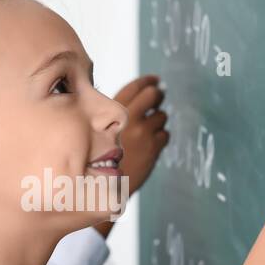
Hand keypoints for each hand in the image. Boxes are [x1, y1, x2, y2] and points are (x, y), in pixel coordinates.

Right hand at [113, 75, 168, 195]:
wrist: (103, 184)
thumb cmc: (100, 157)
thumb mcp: (101, 130)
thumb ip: (116, 114)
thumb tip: (140, 96)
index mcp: (113, 112)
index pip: (135, 87)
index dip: (147, 81)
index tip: (155, 80)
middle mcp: (129, 120)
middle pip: (153, 95)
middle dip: (158, 95)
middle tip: (158, 97)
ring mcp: (142, 134)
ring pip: (161, 116)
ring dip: (158, 120)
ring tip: (148, 129)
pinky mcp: (152, 148)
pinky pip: (164, 135)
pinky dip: (160, 138)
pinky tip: (150, 144)